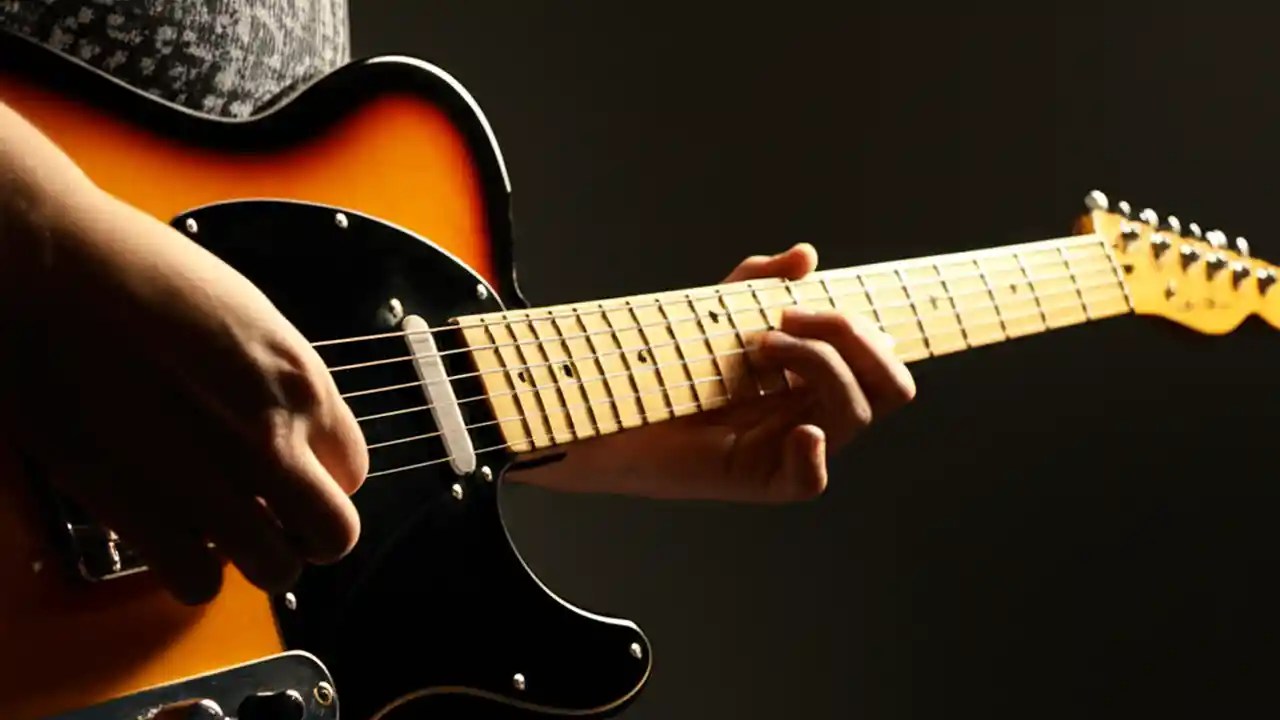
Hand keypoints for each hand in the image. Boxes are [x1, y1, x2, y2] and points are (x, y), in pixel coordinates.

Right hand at [0, 107, 367, 603]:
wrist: (44, 262)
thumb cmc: (130, 267)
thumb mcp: (241, 312)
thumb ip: (273, 380)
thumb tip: (282, 417)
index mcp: (299, 382)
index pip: (353, 470)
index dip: (321, 478)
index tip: (295, 476)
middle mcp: (269, 436)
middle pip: (333, 533)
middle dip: (308, 534)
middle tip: (274, 521)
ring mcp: (209, 477)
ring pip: (274, 569)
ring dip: (253, 559)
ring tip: (222, 533)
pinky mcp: (137, 504)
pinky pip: (197, 581)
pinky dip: (190, 571)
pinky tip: (173, 538)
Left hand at [508, 243, 914, 501]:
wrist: (602, 408)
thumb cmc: (661, 366)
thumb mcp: (712, 313)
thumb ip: (756, 282)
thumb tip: (806, 255)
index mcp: (812, 382)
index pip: (881, 364)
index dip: (868, 331)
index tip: (813, 302)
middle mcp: (811, 414)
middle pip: (887, 387)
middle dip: (852, 338)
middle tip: (790, 318)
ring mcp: (788, 449)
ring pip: (855, 415)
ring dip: (820, 366)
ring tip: (762, 345)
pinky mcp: (757, 480)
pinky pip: (810, 481)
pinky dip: (815, 453)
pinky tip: (800, 428)